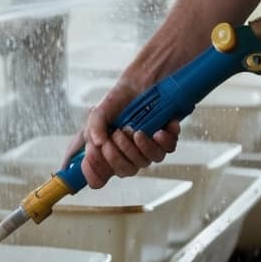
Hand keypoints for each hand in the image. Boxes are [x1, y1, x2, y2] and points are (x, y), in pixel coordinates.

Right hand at [63, 77, 179, 188]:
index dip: (96, 174)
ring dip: (136, 147)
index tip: (93, 158)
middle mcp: (129, 156)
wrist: (137, 84)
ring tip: (131, 129)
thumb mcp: (97, 114)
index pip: (101, 177)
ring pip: (145, 162)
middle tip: (114, 135)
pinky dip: (161, 142)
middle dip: (117, 156)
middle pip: (125, 171)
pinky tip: (156, 131)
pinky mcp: (166, 139)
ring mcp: (148, 149)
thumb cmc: (117, 103)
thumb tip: (96, 144)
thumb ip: (92, 129)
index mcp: (110, 154)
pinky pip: (167, 149)